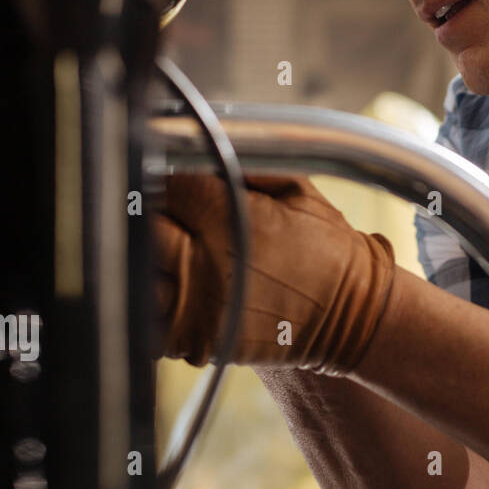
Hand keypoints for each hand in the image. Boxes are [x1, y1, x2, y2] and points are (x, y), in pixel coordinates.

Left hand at [152, 174, 396, 375]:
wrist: (352, 314)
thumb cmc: (329, 251)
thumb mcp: (299, 190)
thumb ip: (249, 162)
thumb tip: (204, 146)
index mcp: (233, 220)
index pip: (170, 185)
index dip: (168, 178)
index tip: (174, 181)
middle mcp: (209, 265)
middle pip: (143, 226)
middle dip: (151, 214)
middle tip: (165, 212)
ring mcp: (198, 308)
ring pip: (135, 273)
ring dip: (143, 258)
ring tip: (164, 252)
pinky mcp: (196, 342)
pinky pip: (147, 319)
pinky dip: (150, 301)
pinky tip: (173, 288)